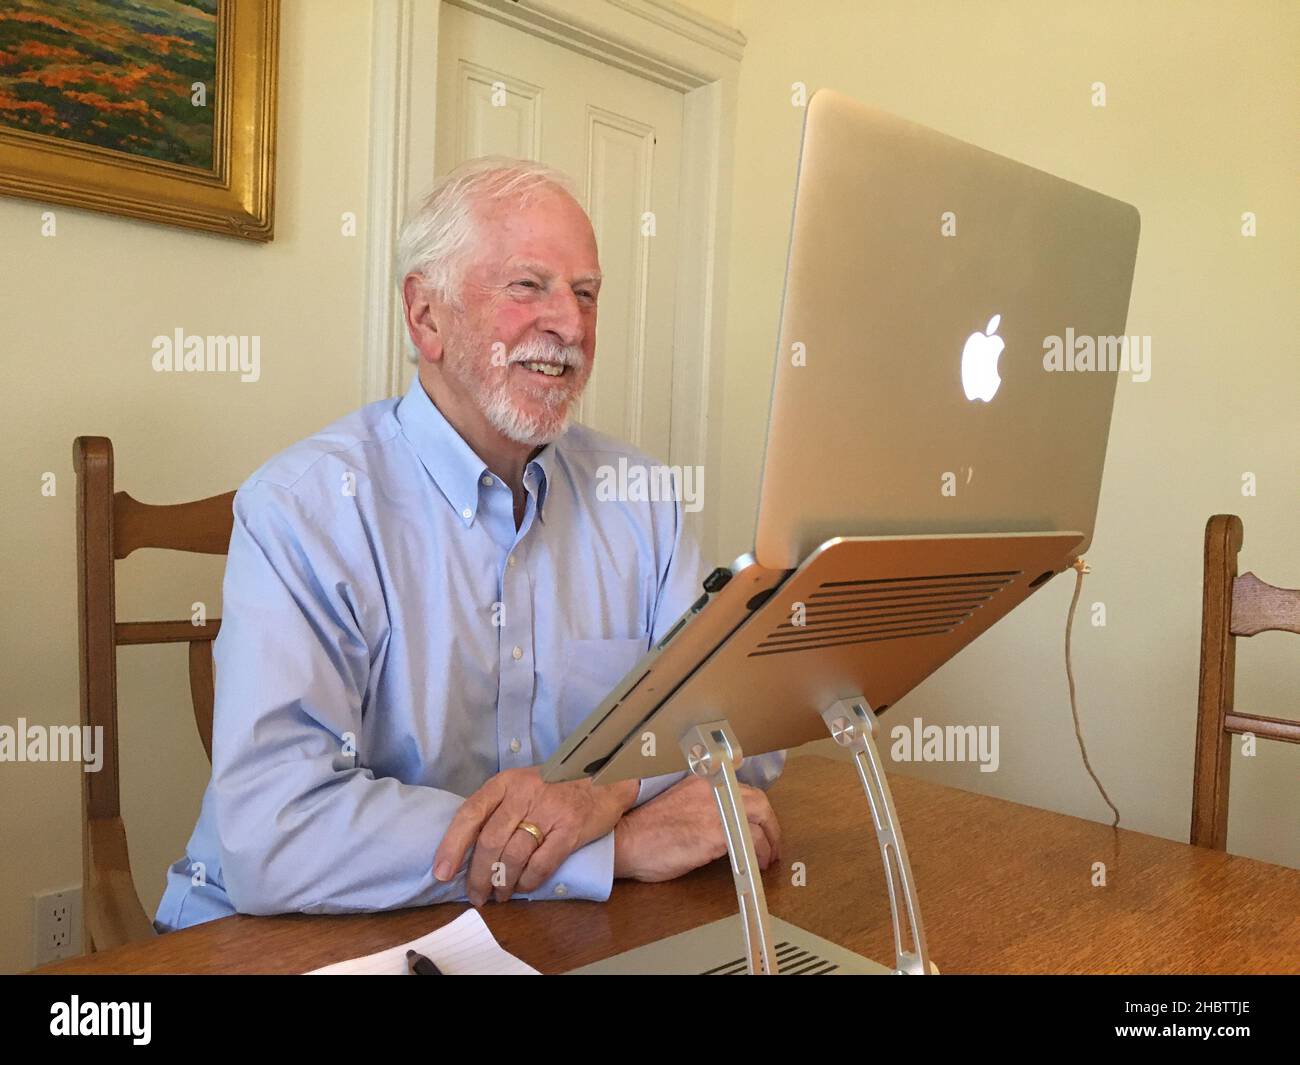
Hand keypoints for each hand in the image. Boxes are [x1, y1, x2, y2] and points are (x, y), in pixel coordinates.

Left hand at [434, 767, 637, 904]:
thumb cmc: (554, 787)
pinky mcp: (570, 829)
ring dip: (502, 883)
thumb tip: (465, 850)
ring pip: (514, 856)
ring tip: (499, 895)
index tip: (442, 872)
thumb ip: (497, 809)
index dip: (452, 845)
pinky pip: (541, 864)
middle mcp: (524, 793)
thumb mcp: (520, 786)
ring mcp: (549, 810)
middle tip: (476, 895)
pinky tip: (523, 887)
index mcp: (505, 782)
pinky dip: (528, 882)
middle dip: (478, 876)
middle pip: (490, 841)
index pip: (470, 813)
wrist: (603, 780)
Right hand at [613, 774, 780, 882]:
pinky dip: (759, 853)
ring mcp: (716, 810)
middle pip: (759, 802)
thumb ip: (702, 806)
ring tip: (767, 858)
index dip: (756, 811)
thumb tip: (722, 823)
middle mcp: (712, 789)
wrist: (625, 840)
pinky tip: (756, 864)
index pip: (742, 790)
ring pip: (761, 820)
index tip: (760, 826)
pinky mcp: (716, 833)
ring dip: (769, 841)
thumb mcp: (677, 804)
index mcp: (701, 781)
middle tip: (772, 844)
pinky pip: (751, 841)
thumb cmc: (644, 830)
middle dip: (771, 825)